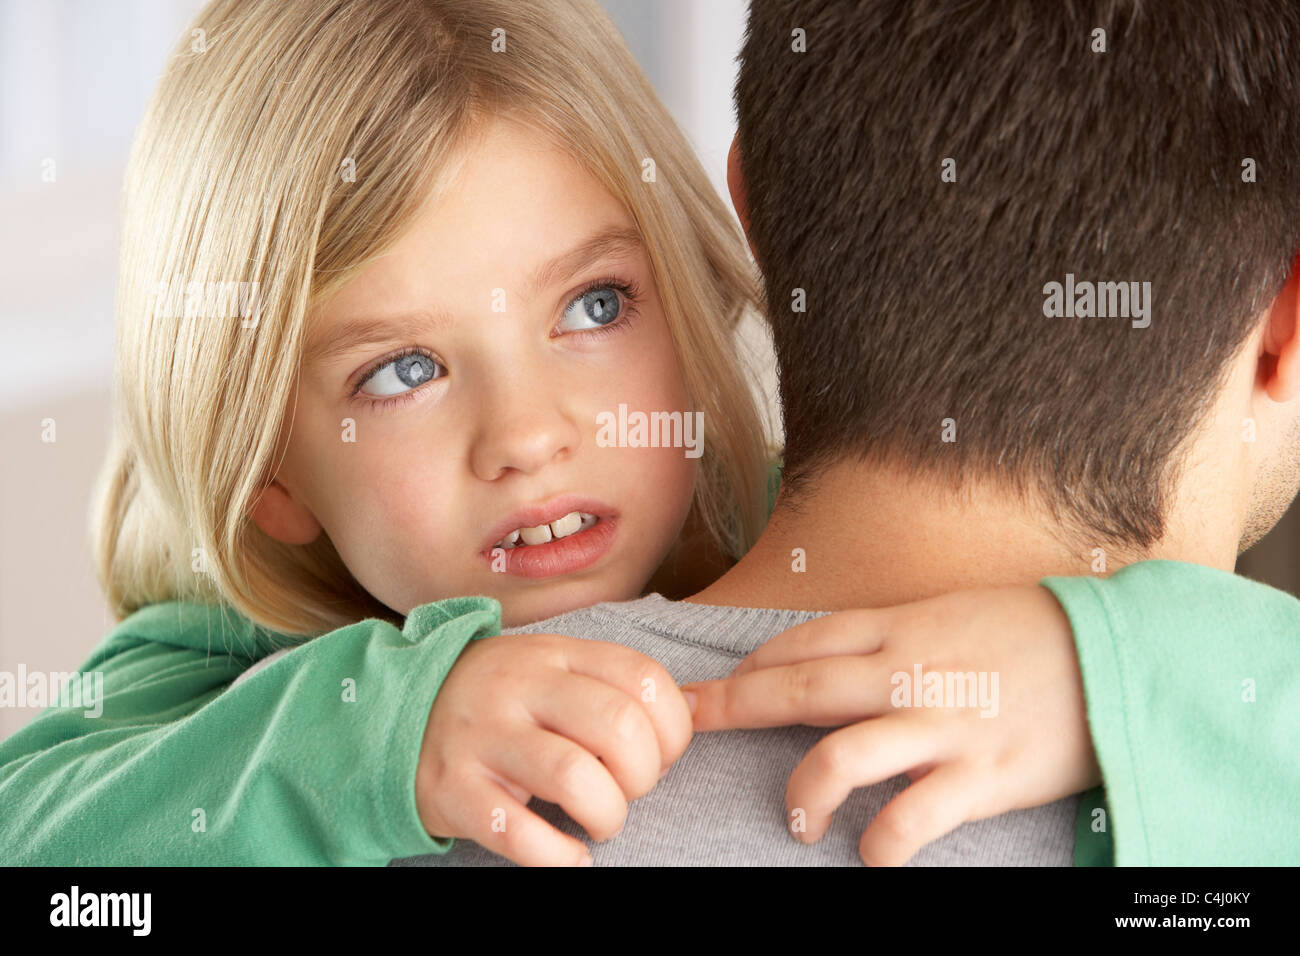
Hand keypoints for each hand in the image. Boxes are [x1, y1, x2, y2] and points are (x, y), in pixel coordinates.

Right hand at [416, 633, 691, 865]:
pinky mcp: (453, 790)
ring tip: (600, 820)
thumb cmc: (498, 699)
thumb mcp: (550, 668)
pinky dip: (559, 856)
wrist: (394, 713)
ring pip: (575, 778)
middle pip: (618, 727)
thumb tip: (692, 708)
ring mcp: (483, 737)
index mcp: (555, 654)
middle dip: (644, 775)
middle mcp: (520, 688)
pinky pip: (521, 834)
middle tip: (628, 789)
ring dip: (608, 814)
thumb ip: (611, 681)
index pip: (643, 678)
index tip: (660, 753)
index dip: (672, 727)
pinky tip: (568, 854)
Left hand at [680, 585, 1099, 864]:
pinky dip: (882, 844)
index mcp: (901, 626)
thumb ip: (890, 633)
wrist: (1122, 655)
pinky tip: (872, 855)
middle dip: (730, 706)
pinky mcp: (981, 776)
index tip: (714, 685)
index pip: (803, 642)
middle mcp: (910, 672)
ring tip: (798, 817)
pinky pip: (912, 817)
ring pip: (842, 755)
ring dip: (805, 789)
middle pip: (798, 688)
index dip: (749, 666)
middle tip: (685, 722)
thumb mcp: (951, 611)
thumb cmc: (1031, 631)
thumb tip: (829, 655)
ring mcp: (943, 725)